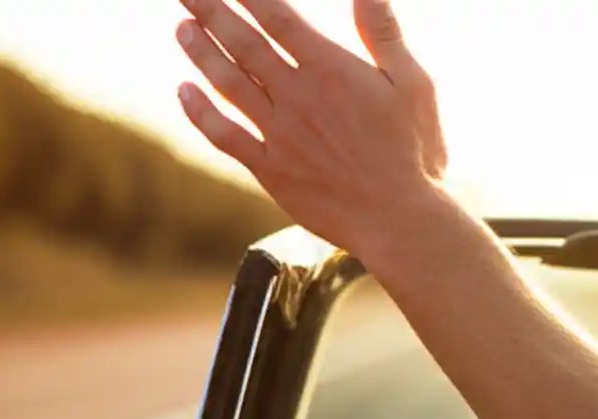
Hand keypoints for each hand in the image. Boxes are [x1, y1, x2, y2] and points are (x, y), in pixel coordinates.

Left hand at [175, 0, 447, 257]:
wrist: (400, 219)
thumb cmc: (415, 152)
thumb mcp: (414, 85)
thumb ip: (384, 35)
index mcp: (332, 70)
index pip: (279, 19)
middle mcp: (298, 97)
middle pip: (243, 44)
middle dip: (211, 12)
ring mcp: (280, 134)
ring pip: (228, 83)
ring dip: (201, 52)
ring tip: (182, 28)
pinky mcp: (272, 170)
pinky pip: (224, 136)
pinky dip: (199, 112)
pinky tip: (184, 91)